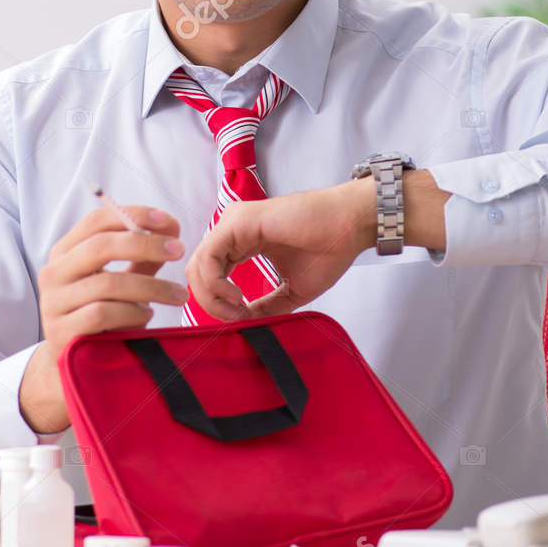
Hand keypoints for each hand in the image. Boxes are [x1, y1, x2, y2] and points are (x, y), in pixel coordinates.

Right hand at [18, 204, 186, 431]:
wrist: (71, 366)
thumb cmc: (102, 316)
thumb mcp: (121, 282)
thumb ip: (140, 257)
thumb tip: (171, 228)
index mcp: (64, 253)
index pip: (96, 221)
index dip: (134, 216)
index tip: (169, 221)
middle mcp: (52, 273)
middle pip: (100, 246)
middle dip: (146, 244)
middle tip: (180, 250)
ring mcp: (53, 304)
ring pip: (107, 284)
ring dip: (151, 287)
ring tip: (177, 295)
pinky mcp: (61, 333)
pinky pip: (102, 315)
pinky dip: (132, 313)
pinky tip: (147, 316)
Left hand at [183, 180, 375, 322]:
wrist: (350, 226)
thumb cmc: (329, 250)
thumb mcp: (291, 290)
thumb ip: (266, 306)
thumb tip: (245, 324)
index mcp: (241, 241)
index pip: (210, 273)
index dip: (218, 303)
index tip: (242, 319)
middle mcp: (232, 229)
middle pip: (197, 270)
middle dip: (210, 302)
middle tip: (235, 318)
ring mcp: (233, 223)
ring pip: (198, 265)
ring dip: (212, 296)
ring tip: (238, 308)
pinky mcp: (238, 222)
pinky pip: (208, 257)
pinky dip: (216, 284)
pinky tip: (237, 296)